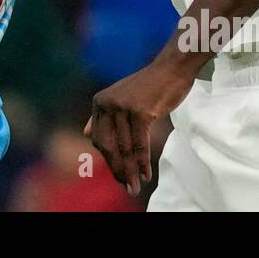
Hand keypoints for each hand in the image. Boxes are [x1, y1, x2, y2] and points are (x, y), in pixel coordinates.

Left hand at [85, 51, 198, 194]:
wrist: (171, 69)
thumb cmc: (149, 86)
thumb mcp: (120, 97)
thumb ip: (103, 116)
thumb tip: (87, 133)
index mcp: (99, 102)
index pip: (100, 139)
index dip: (108, 161)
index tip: (118, 175)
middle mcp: (107, 104)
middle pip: (109, 146)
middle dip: (118, 170)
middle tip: (126, 188)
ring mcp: (123, 107)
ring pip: (125, 148)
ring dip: (131, 171)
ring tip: (135, 186)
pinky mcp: (140, 112)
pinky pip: (139, 144)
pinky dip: (142, 162)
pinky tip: (146, 174)